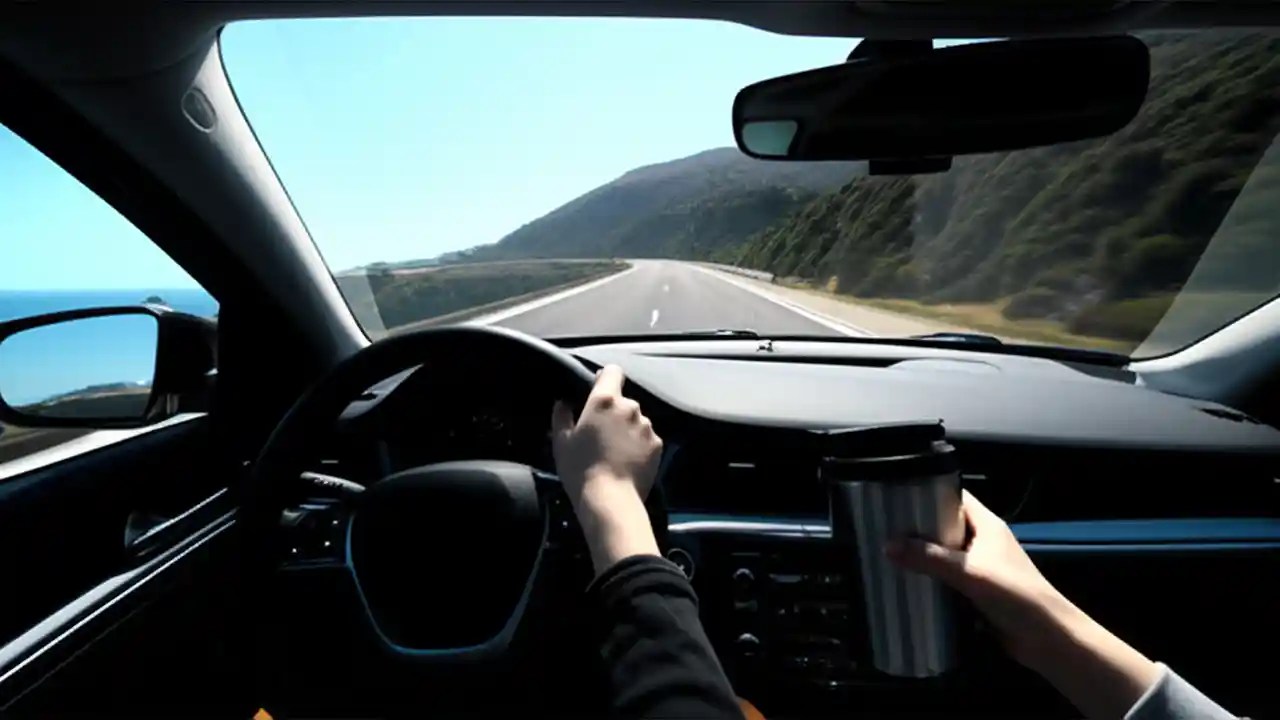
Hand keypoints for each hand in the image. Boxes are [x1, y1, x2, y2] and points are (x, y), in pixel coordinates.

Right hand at [551, 365, 662, 574]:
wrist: (610, 500)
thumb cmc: (579, 469)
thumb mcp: (561, 441)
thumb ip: (562, 415)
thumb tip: (563, 402)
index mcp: (604, 400)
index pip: (612, 371)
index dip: (605, 378)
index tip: (597, 392)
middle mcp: (630, 407)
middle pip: (623, 400)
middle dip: (614, 412)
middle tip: (601, 433)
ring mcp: (647, 426)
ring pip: (636, 420)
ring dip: (627, 429)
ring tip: (616, 451)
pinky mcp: (658, 444)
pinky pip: (647, 438)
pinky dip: (639, 445)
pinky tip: (628, 461)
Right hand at [886, 491, 1160, 719]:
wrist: (1047, 637)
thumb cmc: (1014, 594)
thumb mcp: (969, 572)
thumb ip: (929, 559)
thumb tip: (887, 546)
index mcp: (987, 525)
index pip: (955, 497)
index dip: (929, 493)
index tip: (898, 497)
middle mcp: (983, 542)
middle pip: (945, 526)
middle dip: (918, 528)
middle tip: (884, 529)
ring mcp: (981, 567)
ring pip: (945, 554)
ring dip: (922, 556)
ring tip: (888, 554)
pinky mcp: (977, 591)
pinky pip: (948, 579)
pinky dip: (931, 579)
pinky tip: (908, 583)